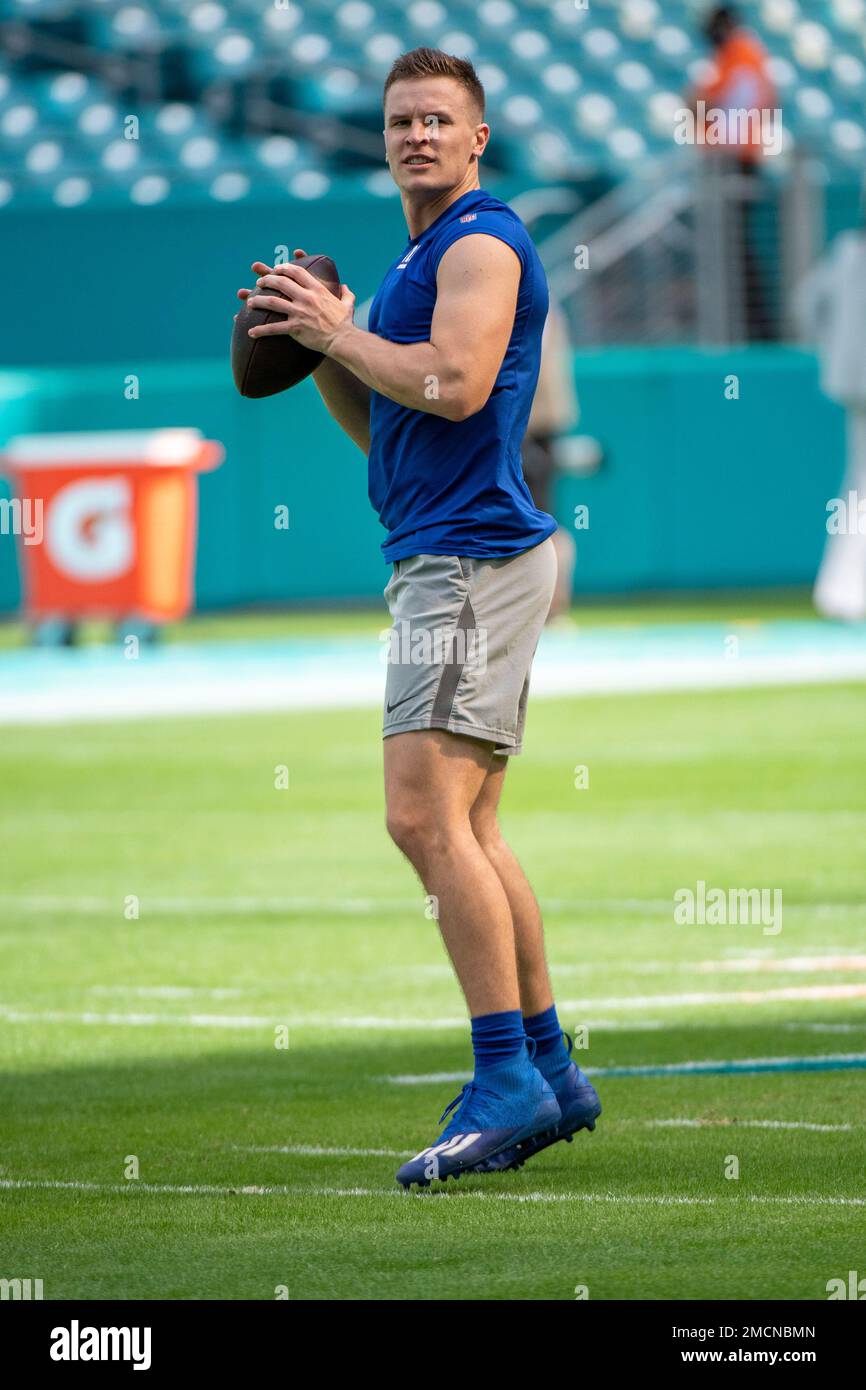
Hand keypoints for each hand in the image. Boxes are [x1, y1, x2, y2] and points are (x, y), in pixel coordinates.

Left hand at [237, 248, 354, 353]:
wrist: (343, 340)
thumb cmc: (345, 324)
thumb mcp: (348, 304)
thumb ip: (346, 293)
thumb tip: (346, 286)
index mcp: (317, 290)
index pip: (297, 272)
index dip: (284, 268)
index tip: (276, 268)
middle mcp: (306, 298)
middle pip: (281, 282)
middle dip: (267, 279)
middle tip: (259, 282)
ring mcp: (299, 312)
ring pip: (273, 302)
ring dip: (258, 300)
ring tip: (249, 302)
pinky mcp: (295, 328)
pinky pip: (274, 328)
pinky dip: (261, 330)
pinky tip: (251, 332)